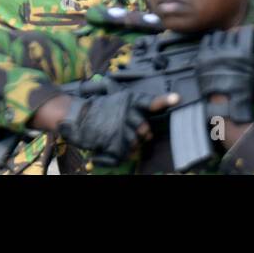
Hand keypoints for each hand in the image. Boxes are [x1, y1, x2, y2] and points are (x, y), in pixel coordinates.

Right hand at [57, 90, 171, 165]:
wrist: (77, 116)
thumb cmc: (99, 109)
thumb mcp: (116, 98)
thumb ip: (133, 106)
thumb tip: (149, 115)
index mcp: (130, 101)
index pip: (150, 102)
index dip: (164, 100)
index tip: (177, 99)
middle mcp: (127, 114)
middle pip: (145, 130)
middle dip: (142, 135)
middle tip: (134, 133)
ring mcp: (120, 129)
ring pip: (135, 143)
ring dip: (130, 145)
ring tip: (118, 139)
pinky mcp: (112, 142)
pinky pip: (124, 153)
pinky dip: (120, 154)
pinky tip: (113, 148)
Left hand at [195, 27, 253, 124]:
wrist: (226, 107)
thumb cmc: (247, 94)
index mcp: (244, 54)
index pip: (247, 30)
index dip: (252, 30)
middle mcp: (228, 51)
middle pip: (233, 32)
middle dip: (239, 35)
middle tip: (241, 40)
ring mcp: (213, 55)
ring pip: (219, 34)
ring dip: (225, 37)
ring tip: (228, 43)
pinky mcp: (202, 59)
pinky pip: (207, 40)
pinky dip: (212, 40)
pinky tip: (216, 45)